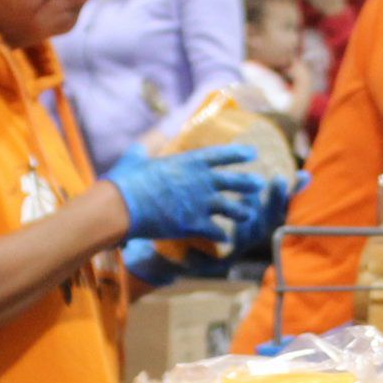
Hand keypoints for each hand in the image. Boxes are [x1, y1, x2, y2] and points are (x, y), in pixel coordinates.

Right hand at [105, 142, 267, 245]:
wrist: (123, 207)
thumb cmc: (126, 181)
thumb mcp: (137, 158)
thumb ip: (145, 150)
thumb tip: (140, 144)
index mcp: (190, 162)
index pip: (221, 155)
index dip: (239, 154)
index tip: (252, 153)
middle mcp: (202, 181)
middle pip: (234, 181)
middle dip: (248, 183)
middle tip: (259, 184)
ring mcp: (201, 203)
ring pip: (232, 208)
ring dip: (242, 211)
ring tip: (249, 214)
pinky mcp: (195, 225)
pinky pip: (216, 231)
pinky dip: (221, 235)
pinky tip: (225, 238)